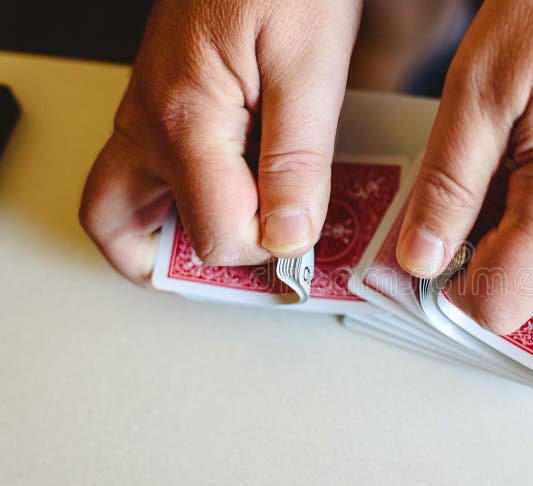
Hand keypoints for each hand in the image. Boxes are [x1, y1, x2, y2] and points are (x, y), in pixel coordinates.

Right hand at [80, 0, 361, 283]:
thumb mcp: (310, 67)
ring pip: (126, 205)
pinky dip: (182, 203)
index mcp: (185, 120)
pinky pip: (151, 173)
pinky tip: (233, 198)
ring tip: (234, 246)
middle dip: (184, 267)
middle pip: (126, 232)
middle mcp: (149, 123)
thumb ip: (298, 161)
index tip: (304, 244)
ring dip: (171, 239)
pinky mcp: (162, 105)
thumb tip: (289, 237)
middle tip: (241, 274)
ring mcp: (147, 115)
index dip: (264, 252)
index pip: (214, 233)